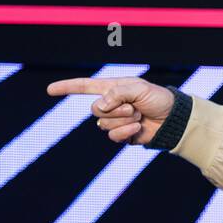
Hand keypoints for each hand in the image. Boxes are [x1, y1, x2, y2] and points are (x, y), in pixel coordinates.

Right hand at [46, 76, 175, 146]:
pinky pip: (113, 136)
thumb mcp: (138, 88)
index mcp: (112, 89)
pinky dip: (126, 131)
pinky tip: (138, 127)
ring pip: (103, 125)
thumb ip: (117, 93)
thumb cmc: (158, 99)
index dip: (67, 88)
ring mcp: (115, 121)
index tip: (50, 90)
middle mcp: (111, 105)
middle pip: (95, 110)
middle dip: (116, 110)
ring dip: (124, 120)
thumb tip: (100, 107)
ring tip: (139, 116)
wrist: (173, 119)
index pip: (85, 87)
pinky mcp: (122, 135)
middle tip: (135, 107)